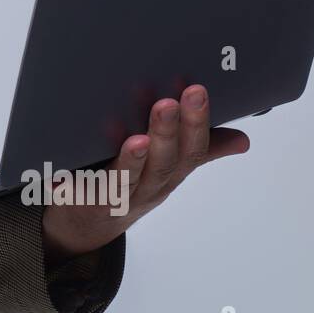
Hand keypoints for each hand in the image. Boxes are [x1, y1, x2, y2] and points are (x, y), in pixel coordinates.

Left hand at [41, 84, 249, 263]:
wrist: (87, 222)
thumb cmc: (132, 183)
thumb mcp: (170, 167)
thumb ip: (202, 149)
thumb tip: (241, 139)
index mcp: (170, 172)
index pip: (192, 148)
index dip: (197, 122)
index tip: (197, 90)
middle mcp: (148, 186)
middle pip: (164, 163)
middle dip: (167, 133)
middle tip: (168, 103)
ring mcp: (117, 197)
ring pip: (128, 180)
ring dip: (134, 159)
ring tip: (137, 140)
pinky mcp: (85, 202)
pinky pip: (85, 194)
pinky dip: (84, 183)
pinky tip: (72, 172)